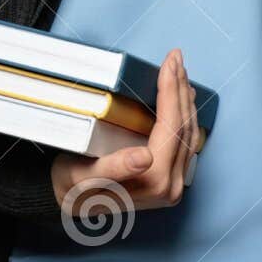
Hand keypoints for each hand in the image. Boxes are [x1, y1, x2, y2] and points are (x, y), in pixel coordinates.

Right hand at [50, 47, 197, 214]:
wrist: (72, 204)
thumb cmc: (73, 187)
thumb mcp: (83, 177)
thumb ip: (115, 168)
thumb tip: (145, 157)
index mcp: (154, 182)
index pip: (171, 126)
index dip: (171, 90)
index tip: (170, 61)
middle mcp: (172, 186)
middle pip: (184, 126)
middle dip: (180, 87)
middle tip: (175, 57)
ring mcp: (176, 184)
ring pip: (190, 131)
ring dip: (185, 98)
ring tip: (180, 71)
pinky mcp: (173, 179)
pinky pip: (186, 140)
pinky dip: (184, 114)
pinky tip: (181, 97)